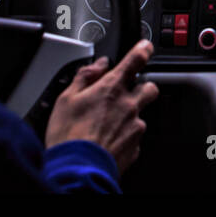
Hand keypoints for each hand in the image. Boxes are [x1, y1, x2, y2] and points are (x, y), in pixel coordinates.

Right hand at [45, 39, 158, 172]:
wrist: (76, 170)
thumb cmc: (68, 136)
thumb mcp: (66, 99)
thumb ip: (85, 77)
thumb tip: (99, 65)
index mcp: (112, 88)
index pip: (136, 60)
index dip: (143, 50)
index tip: (146, 46)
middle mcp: (129, 105)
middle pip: (149, 87)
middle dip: (141, 87)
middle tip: (125, 93)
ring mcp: (135, 127)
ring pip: (141, 114)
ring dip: (129, 115)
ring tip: (107, 125)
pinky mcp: (135, 147)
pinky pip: (135, 136)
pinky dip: (124, 136)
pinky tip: (107, 140)